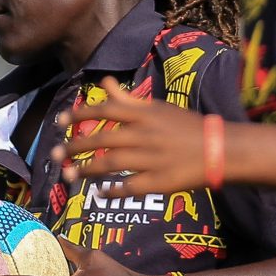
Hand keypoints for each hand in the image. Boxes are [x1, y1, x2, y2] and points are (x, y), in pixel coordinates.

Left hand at [55, 81, 208, 196]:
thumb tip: (105, 83)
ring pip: (110, 164)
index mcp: (145, 115)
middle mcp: (145, 135)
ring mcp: (151, 160)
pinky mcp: (158, 183)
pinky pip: (129, 187)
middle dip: (75, 147)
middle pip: (102, 140)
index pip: (105, 110)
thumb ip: (128, 98)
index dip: (79, 115)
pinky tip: (101, 193)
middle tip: (55, 154)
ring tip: (69, 175)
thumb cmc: (187, 127)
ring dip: (86, 171)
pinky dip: (112, 191)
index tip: (60, 121)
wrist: (219, 149)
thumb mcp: (158, 107)